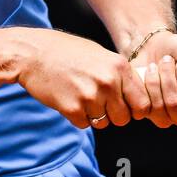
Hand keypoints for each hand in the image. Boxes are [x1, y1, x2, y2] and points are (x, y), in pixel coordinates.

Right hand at [11, 28, 149, 128]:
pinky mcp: (72, 108)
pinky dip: (77, 117)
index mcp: (119, 67)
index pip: (143, 103)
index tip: (127, 107)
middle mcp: (108, 82)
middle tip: (100, 103)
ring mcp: (90, 96)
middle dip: (114, 115)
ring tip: (81, 97)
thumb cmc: (67, 52)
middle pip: (124, 118)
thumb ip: (120, 75)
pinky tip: (69, 99)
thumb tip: (137, 96)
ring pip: (104, 123)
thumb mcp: (101, 55)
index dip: (136, 109)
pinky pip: (84, 124)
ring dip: (95, 116)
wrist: (33, 54)